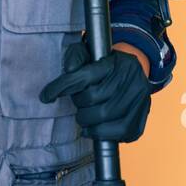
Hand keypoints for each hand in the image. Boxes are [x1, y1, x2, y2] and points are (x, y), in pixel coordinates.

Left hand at [38, 42, 152, 142]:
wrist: (135, 74)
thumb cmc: (106, 66)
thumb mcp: (89, 53)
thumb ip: (75, 57)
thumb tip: (68, 71)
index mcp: (115, 63)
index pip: (83, 76)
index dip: (62, 86)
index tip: (46, 96)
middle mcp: (130, 81)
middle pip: (92, 98)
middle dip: (78, 103)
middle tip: (79, 102)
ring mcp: (139, 102)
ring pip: (102, 117)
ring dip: (86, 120)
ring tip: (85, 115)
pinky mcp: (139, 121)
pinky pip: (116, 133)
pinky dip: (99, 133)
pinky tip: (92, 128)